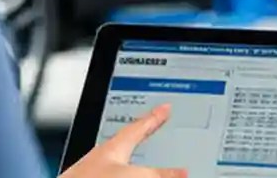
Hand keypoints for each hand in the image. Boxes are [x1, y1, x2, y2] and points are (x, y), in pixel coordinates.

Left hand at [59, 104, 186, 177]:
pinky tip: (131, 174)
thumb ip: (160, 173)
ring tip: (151, 161)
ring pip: (122, 164)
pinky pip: (117, 174)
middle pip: (128, 143)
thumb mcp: (134, 176)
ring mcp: (95, 174)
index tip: (165, 107)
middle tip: (157, 124)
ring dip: (138, 163)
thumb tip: (182, 173)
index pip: (139, 126)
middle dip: (144, 135)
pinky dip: (130, 172)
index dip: (155, 117)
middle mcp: (103, 160)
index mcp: (113, 148)